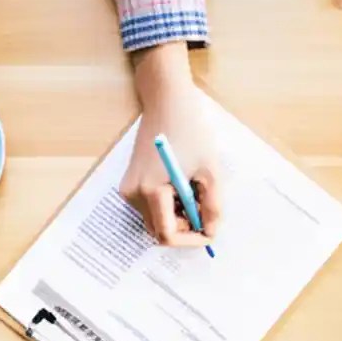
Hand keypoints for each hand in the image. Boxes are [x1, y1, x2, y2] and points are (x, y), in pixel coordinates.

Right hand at [121, 43, 221, 246]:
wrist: (166, 101)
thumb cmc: (190, 131)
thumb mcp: (210, 171)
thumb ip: (213, 206)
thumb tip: (210, 231)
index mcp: (151, 190)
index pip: (167, 235)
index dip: (190, 239)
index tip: (209, 232)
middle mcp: (133, 193)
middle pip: (159, 231)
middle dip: (184, 227)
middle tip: (205, 209)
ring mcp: (128, 188)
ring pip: (155, 220)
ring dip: (178, 216)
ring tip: (195, 191)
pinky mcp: (130, 182)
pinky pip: (150, 206)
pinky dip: (169, 205)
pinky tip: (182, 185)